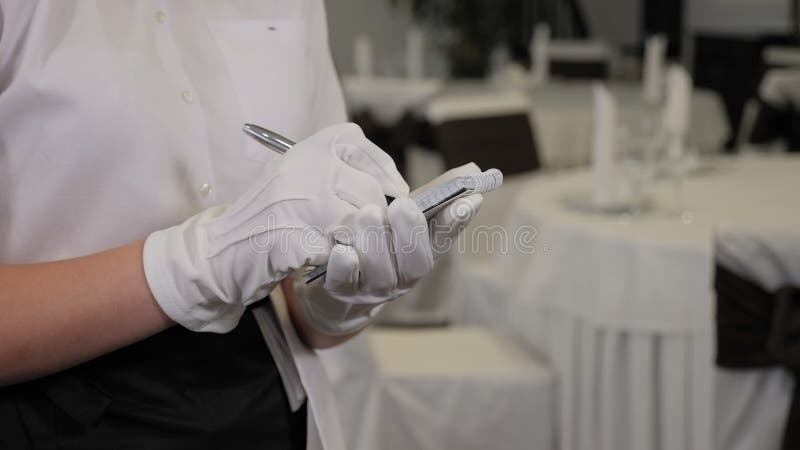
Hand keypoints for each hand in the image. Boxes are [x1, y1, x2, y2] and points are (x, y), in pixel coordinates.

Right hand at [142, 123, 406, 332]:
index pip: (356, 142)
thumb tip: (391, 185)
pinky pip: (335, 251)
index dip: (381, 167)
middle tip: (362, 231)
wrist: (220, 251)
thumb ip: (336, 173)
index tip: (395, 190)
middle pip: (366, 190)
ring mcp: (296, 202)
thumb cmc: (266, 217)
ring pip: (354, 222)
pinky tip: (318, 259)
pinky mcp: (293, 237)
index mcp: (303, 148)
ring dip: (354, 240)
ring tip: (336, 245)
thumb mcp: (297, 178)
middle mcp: (301, 168)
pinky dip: (333, 260)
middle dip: (372, 216)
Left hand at [293, 163, 483, 335]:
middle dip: (412, 232)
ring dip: (377, 242)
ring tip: (368, 213)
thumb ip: (433, 195)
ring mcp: (373, 288)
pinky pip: (345, 284)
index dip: (455, 222)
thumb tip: (473, 170)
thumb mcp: (402, 216)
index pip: (444, 239)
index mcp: (420, 254)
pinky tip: (342, 250)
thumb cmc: (376, 241)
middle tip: (402, 205)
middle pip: (417, 263)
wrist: (335, 287)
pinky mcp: (341, 292)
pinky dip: (345, 267)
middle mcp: (402, 277)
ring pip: (382, 273)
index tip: (465, 201)